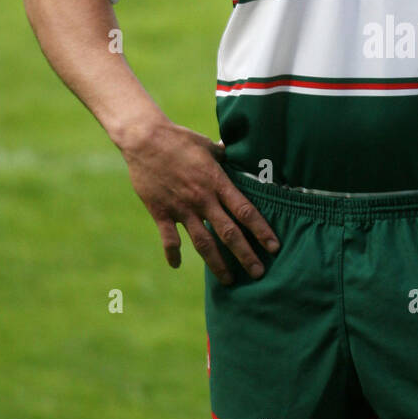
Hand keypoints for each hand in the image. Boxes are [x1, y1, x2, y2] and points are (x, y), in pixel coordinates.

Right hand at [118, 117, 278, 284]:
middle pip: (228, 233)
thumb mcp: (207, 145)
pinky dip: (172, 254)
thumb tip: (235, 151)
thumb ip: (224, 155)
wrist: (144, 139)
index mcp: (217, 182)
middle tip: (258, 274)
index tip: (274, 247)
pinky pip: (169, 239)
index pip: (245, 211)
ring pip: (203, 242)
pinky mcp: (161, 212)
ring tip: (229, 280)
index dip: (261, 230)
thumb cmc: (179, 139)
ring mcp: (181, 208)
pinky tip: (176, 266)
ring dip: (217, 263)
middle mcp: (202, 199)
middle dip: (245, 255)